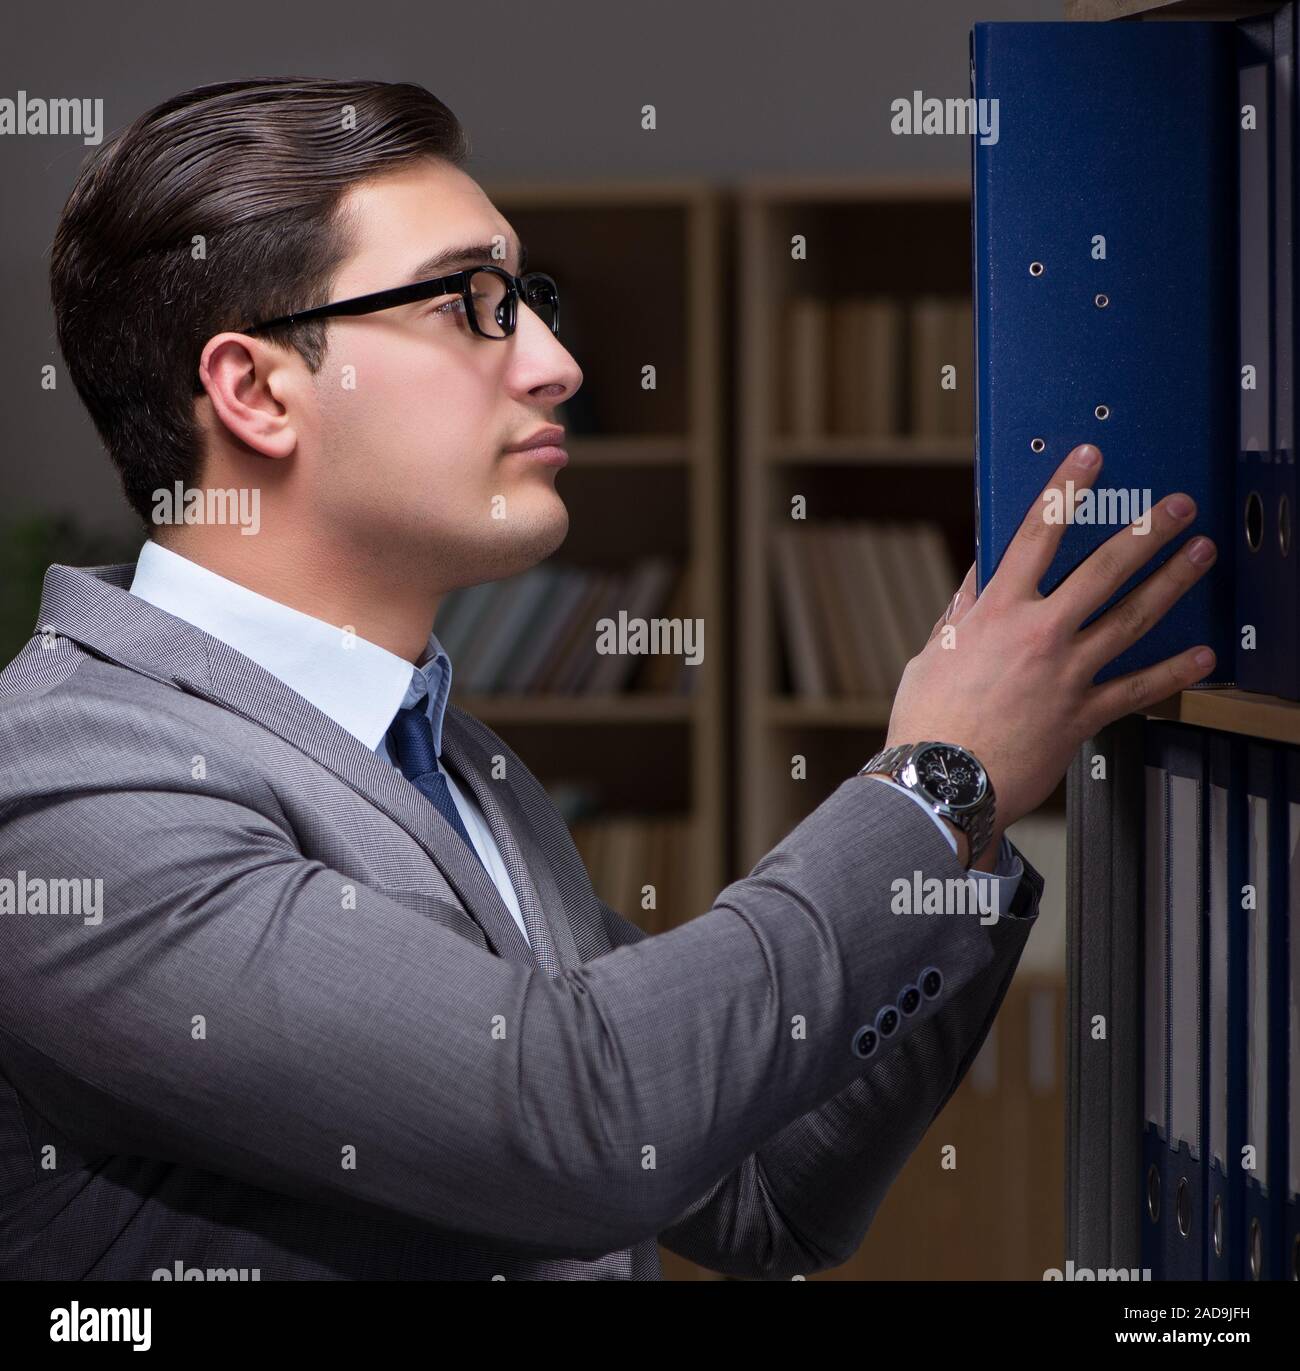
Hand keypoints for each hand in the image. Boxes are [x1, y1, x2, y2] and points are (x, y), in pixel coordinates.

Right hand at [883, 443, 1217, 832]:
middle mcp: (1039, 634)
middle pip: (1104, 568)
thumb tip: (977, 581)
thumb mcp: (932, 654)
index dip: (1065, 490)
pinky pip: (1139, 688)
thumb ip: (960, 615)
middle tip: (1177, 505)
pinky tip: (1203, 656)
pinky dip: (1174, 672)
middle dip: (1146, 529)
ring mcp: (1068, 672)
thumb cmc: (929, 723)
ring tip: (1199, 555)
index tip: (1088, 460)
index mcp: (995, 611)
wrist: (945, 781)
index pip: (1035, 533)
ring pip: (1133, 617)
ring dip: (1173, 581)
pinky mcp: (1084, 713)